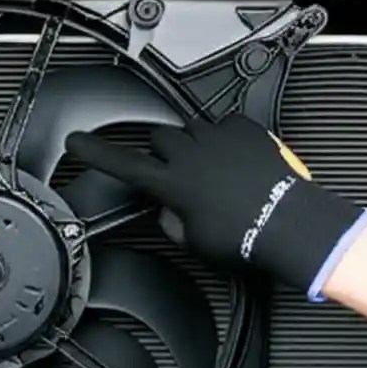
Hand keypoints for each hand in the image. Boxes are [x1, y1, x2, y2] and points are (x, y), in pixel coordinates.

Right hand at [65, 114, 366, 299]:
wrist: (290, 225)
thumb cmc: (244, 240)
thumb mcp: (195, 241)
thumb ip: (172, 221)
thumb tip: (168, 211)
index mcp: (172, 183)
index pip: (123, 164)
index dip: (95, 152)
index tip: (76, 141)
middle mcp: (191, 154)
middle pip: (159, 138)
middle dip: (163, 150)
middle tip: (177, 171)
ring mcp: (219, 138)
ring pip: (192, 129)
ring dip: (195, 144)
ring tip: (214, 169)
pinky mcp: (246, 130)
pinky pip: (226, 126)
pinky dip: (227, 139)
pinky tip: (237, 161)